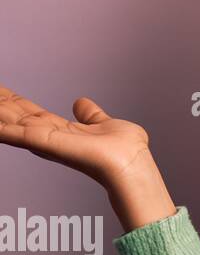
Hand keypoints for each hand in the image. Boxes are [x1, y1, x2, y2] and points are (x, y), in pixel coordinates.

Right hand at [0, 83, 174, 229]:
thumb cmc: (125, 150)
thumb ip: (90, 115)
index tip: (1, 92)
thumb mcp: (104, 123)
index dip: (14, 103)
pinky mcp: (46, 142)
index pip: (30, 114)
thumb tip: (80, 103)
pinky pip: (16, 133)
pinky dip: (2, 129)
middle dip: (1, 104)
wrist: (131, 163)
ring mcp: (45, 140)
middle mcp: (49, 136)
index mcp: (61, 130)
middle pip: (16, 116)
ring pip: (11, 122)